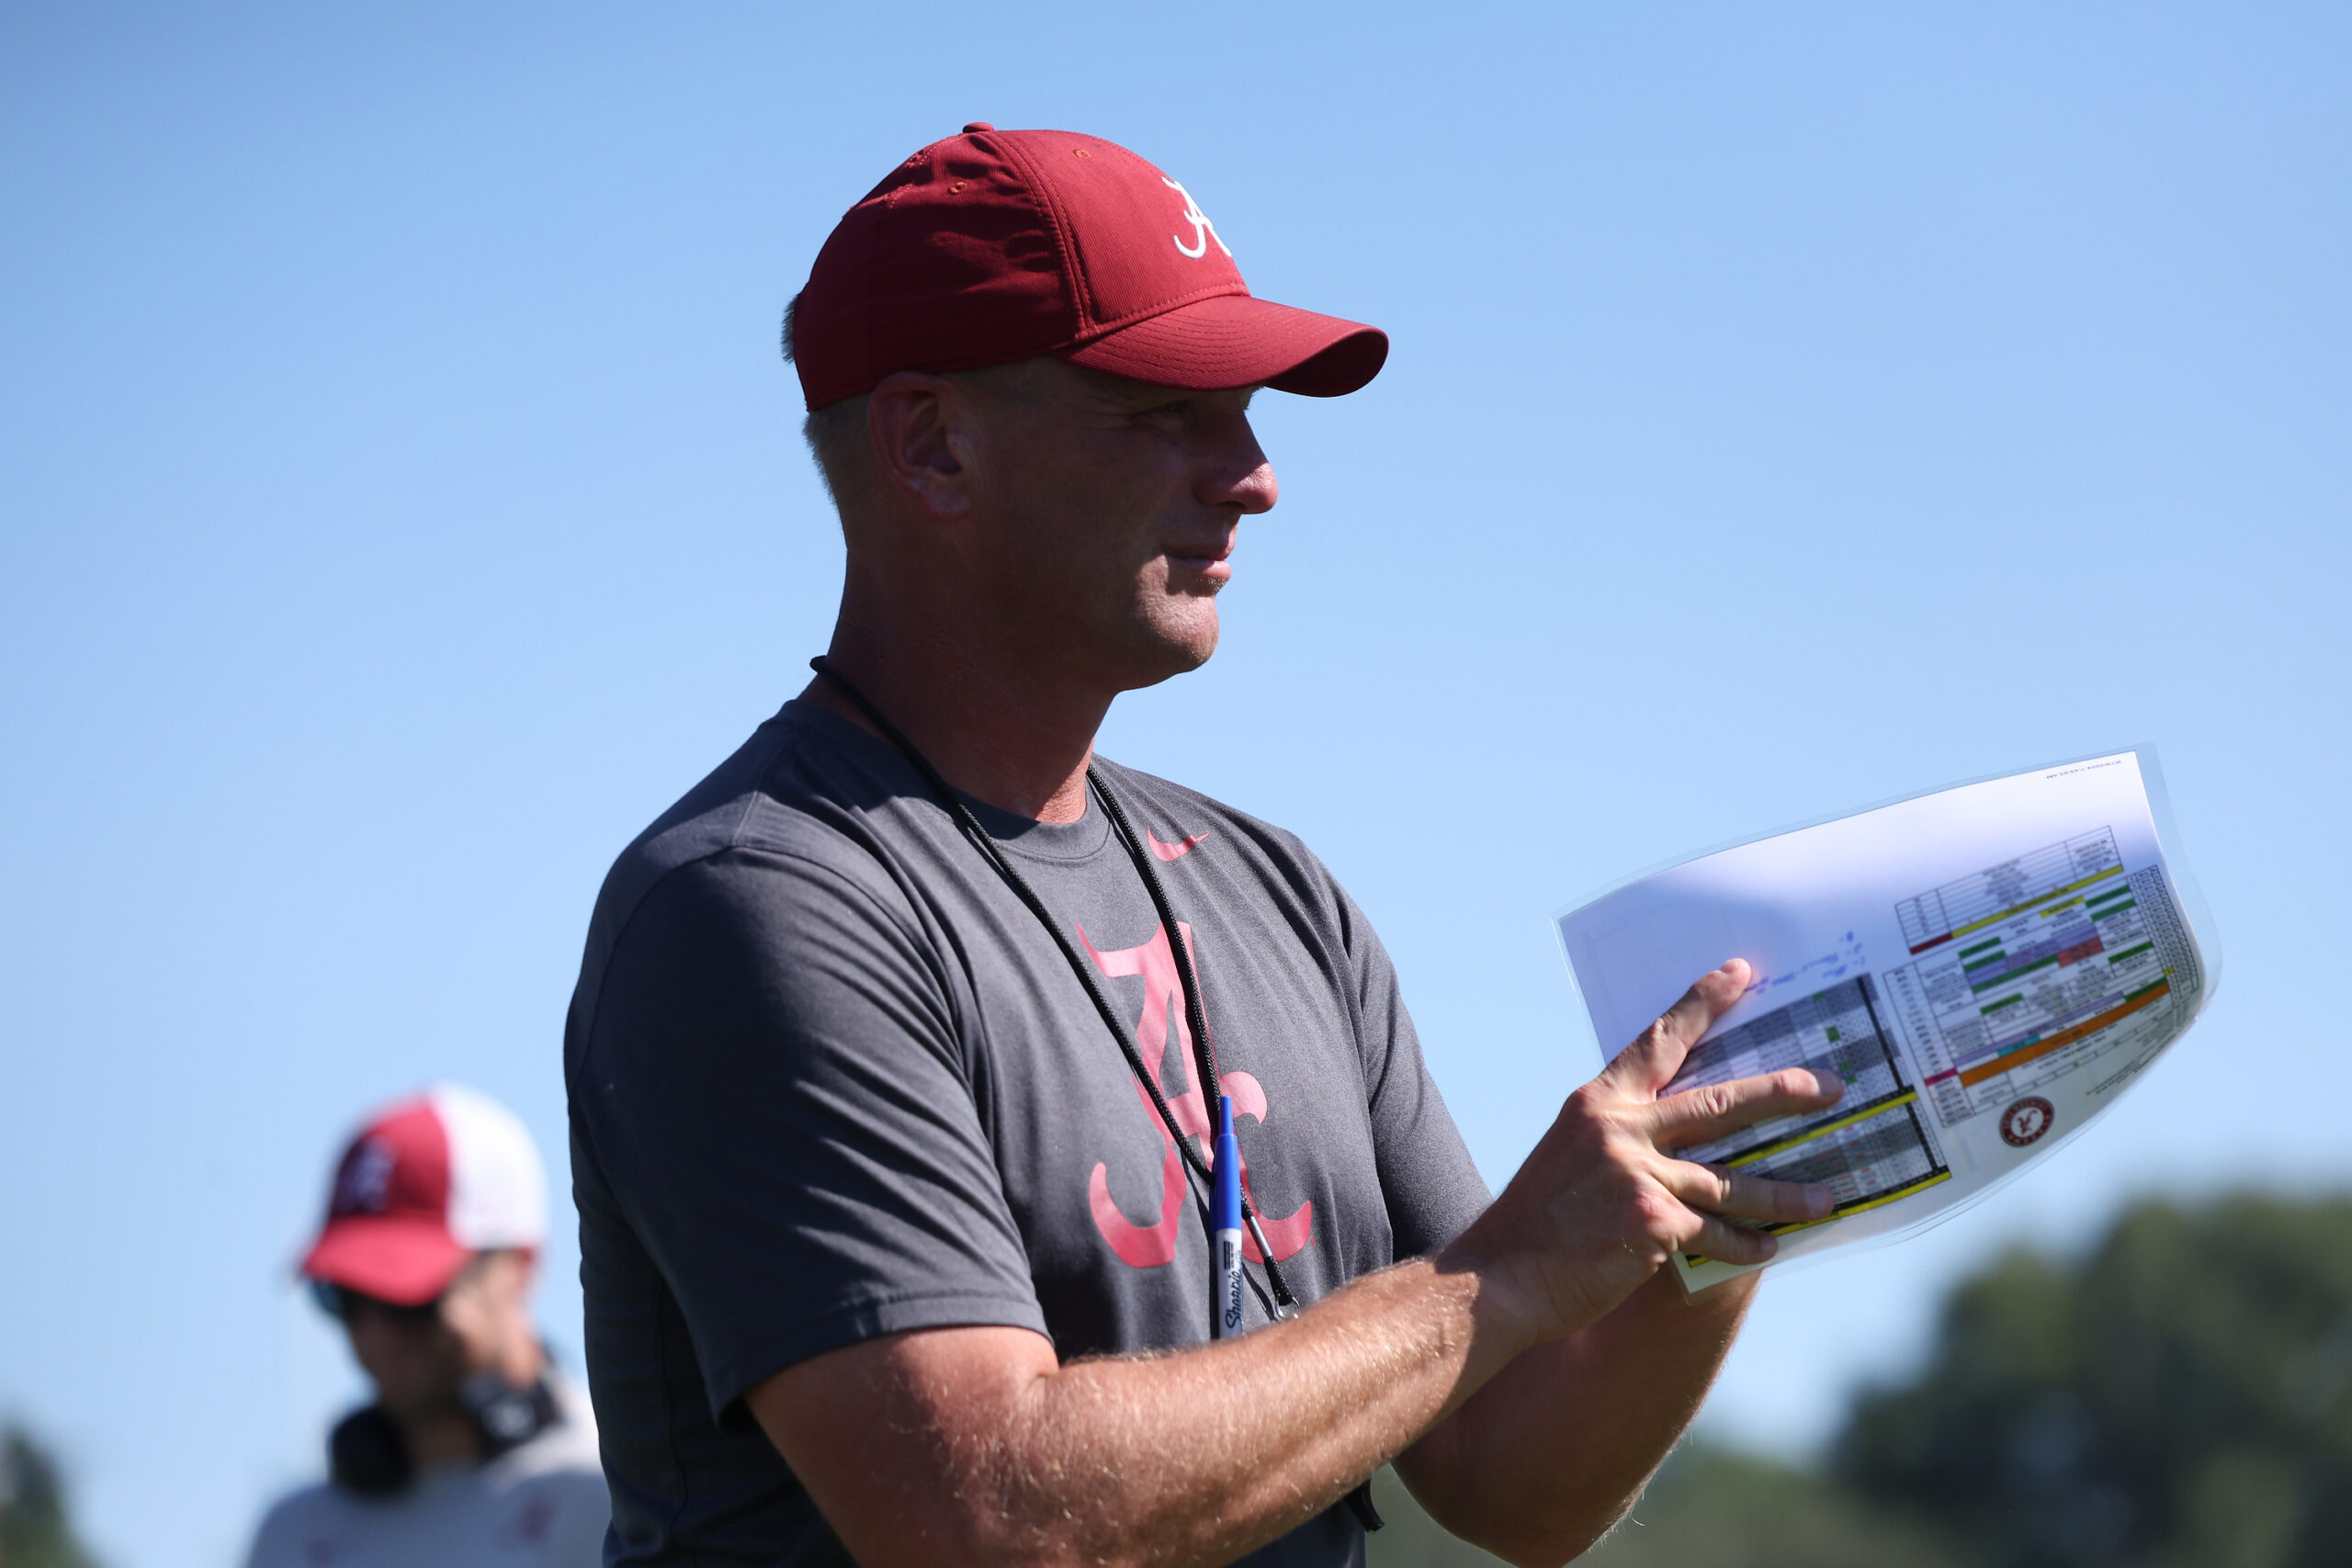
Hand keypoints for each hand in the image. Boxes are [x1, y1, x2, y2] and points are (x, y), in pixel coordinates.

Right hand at [1447, 958, 1842, 1343]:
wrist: (1498, 1277)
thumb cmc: (1537, 1221)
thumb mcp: (1570, 1156)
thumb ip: (1622, 1137)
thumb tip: (1689, 1138)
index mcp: (1597, 1103)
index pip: (1658, 1041)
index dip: (1702, 1004)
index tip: (1740, 973)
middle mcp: (1619, 1129)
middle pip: (1720, 1102)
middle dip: (1783, 1093)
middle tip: (1832, 1088)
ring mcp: (1637, 1175)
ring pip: (1732, 1179)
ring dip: (1786, 1192)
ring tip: (1827, 1197)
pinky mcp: (1653, 1223)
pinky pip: (1717, 1233)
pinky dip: (1745, 1245)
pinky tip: (1770, 1249)